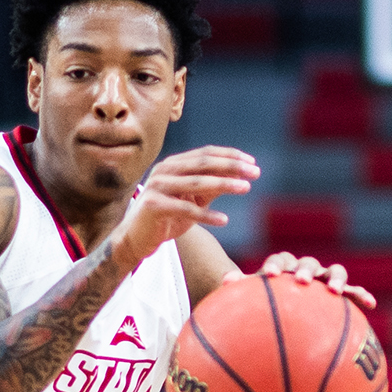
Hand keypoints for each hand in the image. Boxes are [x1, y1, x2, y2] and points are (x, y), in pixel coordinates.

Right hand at [111, 146, 257, 267]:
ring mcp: (157, 186)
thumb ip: (212, 187)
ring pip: (196, 183)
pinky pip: (185, 209)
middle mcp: (164, 170)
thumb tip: (240, 176)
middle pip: (203, 163)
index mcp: (174, 164)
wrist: (136, 237)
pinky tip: (224, 220)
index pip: (205, 154)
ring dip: (224, 184)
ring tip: (246, 188)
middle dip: (231, 166)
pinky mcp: (154, 206)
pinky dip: (206, 215)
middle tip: (255, 172)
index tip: (252, 162)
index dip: (230, 156)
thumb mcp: (193, 199)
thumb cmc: (167, 216)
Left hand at [230, 252, 376, 310]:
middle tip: (300, 281)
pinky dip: (361, 295)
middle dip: (305, 270)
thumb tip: (225, 283)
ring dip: (335, 278)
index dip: (276, 265)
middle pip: (307, 262)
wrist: (283, 311)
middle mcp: (304, 270)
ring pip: (333, 271)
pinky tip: (370, 304)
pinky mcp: (340, 294)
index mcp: (283, 269)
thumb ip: (240, 291)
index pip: (280, 260)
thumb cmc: (264, 307)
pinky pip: (353, 293)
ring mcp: (323, 281)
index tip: (270, 275)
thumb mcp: (249, 302)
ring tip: (334, 290)